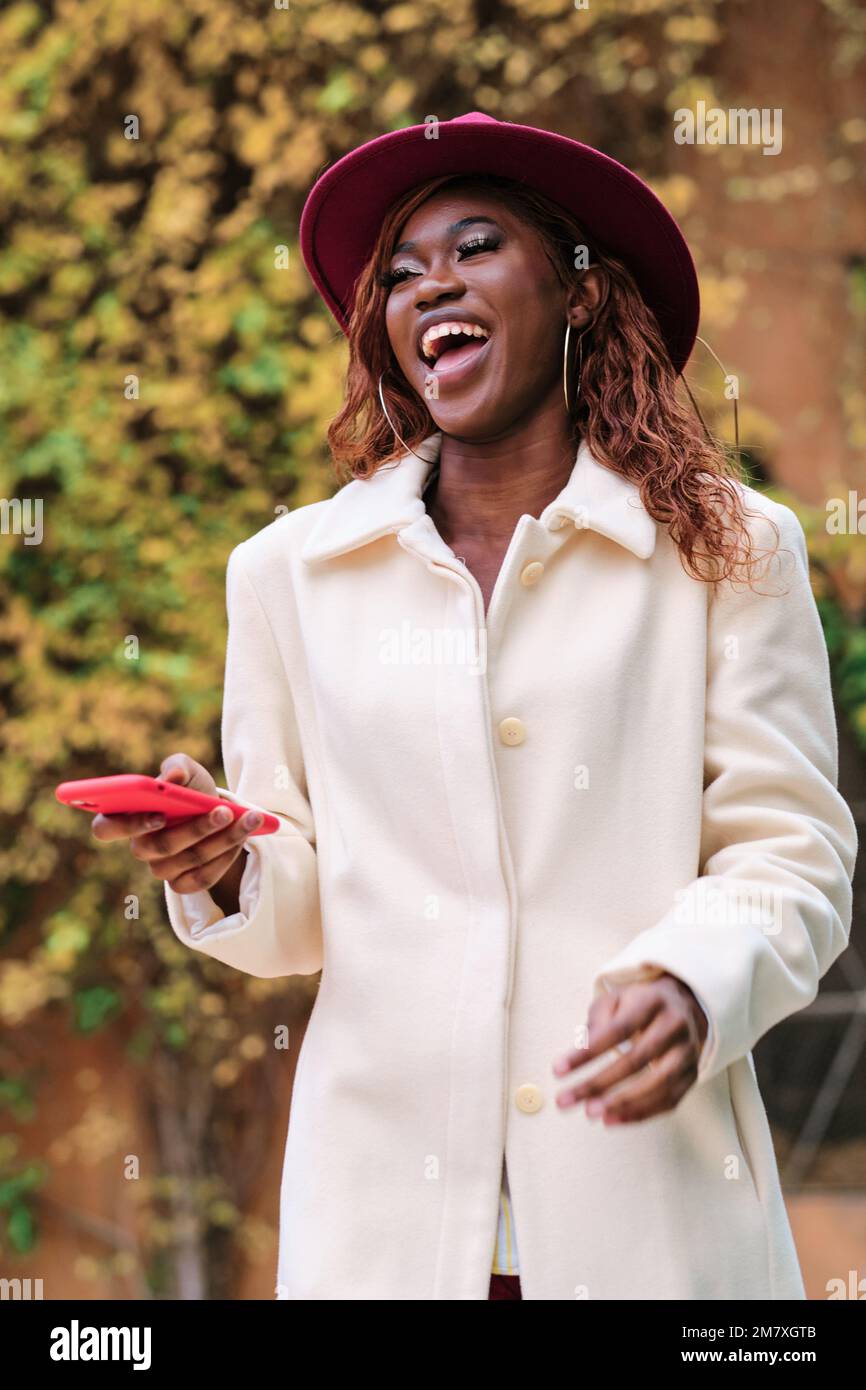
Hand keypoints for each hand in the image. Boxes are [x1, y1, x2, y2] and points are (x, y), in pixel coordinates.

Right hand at [90, 752, 261, 895]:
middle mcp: (140, 847)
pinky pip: (203, 878)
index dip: (128, 825)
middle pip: (158, 846)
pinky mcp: (182, 884)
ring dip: (223, 839)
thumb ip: (176, 767)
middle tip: (224, 811)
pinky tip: (244, 836)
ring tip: (248, 818)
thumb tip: (171, 779)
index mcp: (126, 817)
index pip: (105, 828)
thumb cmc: (191, 790)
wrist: (218, 813)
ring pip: (189, 859)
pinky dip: (227, 856)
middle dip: (195, 829)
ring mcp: (160, 869)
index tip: (159, 815)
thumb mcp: (187, 770)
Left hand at [552, 973, 708, 1124]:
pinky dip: (640, 1114)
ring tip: (590, 1114)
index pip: (617, 1029)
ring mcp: (688, 1052)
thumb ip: (597, 1021)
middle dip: (599, 1083)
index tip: (557, 1070)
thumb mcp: (614, 1000)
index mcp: (652, 1001)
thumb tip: (581, 1051)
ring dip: (622, 1103)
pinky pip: (669, 1101)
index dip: (588, 1051)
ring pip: (658, 1083)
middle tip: (567, 1100)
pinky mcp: (692, 1075)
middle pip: (637, 1059)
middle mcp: (675, 1026)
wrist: (682, 1008)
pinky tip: (613, 1120)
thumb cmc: (637, 1005)